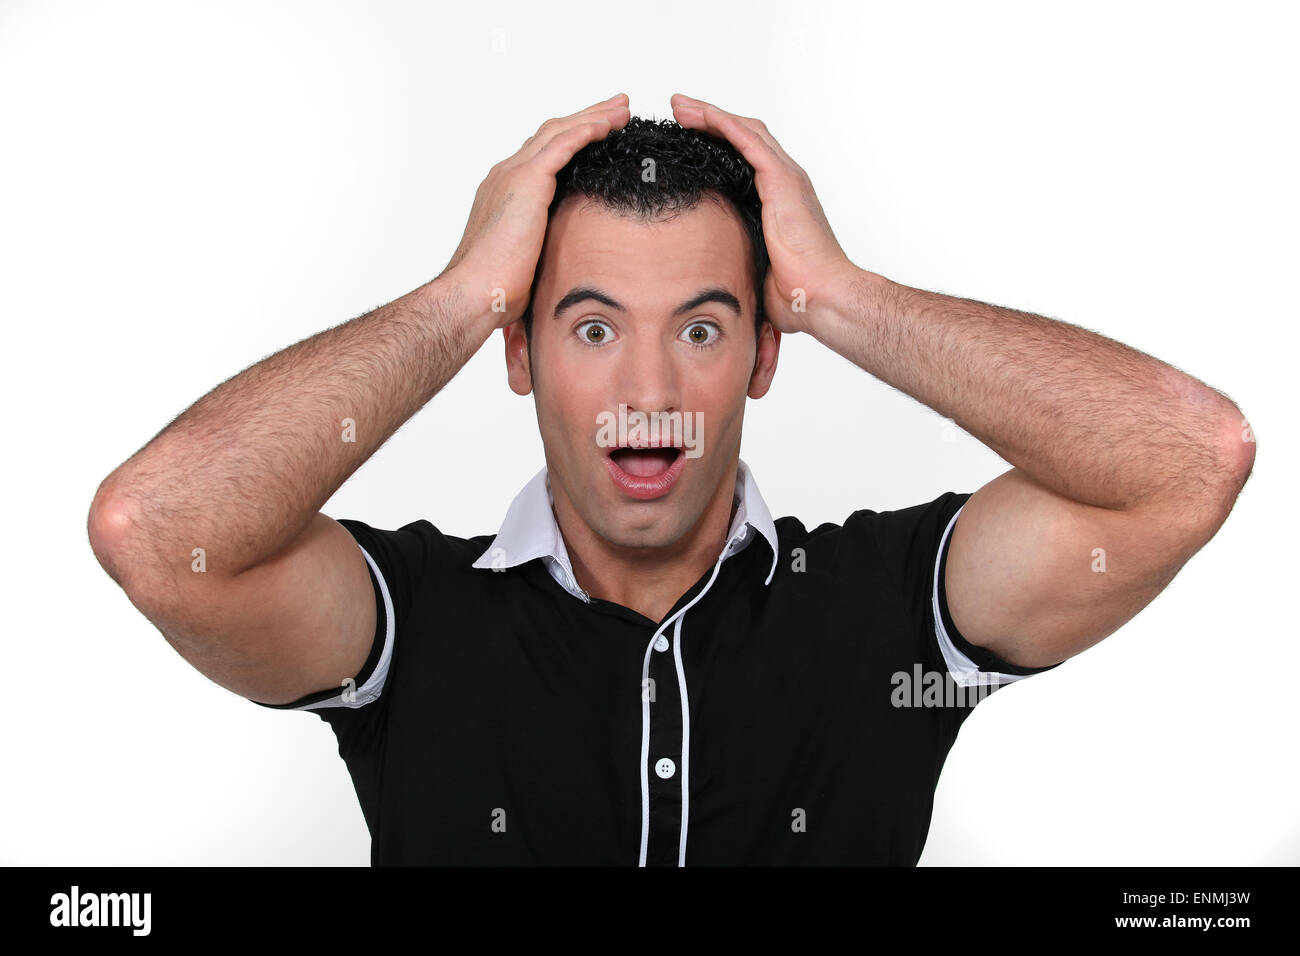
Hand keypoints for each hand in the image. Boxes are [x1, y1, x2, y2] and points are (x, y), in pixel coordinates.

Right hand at [440, 94, 631, 328]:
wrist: (475, 291)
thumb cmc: (496, 287)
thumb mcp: (527, 259)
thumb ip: (543, 246)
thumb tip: (564, 258)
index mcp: (506, 192)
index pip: (543, 154)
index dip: (572, 139)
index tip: (599, 133)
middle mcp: (507, 175)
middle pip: (552, 134)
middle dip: (587, 118)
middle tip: (617, 109)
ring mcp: (514, 175)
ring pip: (559, 132)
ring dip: (593, 117)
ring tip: (621, 110)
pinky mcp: (526, 181)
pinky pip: (561, 145)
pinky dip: (585, 131)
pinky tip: (606, 125)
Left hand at [670, 93, 859, 334]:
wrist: (821, 296)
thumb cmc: (794, 291)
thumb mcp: (754, 266)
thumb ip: (736, 255)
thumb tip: (709, 269)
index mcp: (779, 198)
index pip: (746, 155)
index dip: (717, 141)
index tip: (686, 137)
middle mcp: (785, 181)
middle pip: (744, 135)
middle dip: (709, 120)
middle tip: (679, 111)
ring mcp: (786, 178)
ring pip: (744, 130)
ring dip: (711, 115)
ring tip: (681, 107)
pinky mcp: (782, 181)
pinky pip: (749, 141)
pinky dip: (724, 124)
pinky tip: (703, 116)